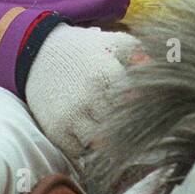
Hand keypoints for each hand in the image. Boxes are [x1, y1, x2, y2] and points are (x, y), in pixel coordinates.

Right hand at [24, 23, 148, 160]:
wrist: (39, 53)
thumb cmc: (85, 50)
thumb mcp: (114, 42)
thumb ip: (139, 53)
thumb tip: (155, 68)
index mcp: (108, 75)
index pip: (136, 105)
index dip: (143, 112)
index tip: (146, 115)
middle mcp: (90, 98)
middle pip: (121, 128)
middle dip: (128, 130)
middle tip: (131, 129)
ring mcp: (72, 116)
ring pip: (101, 143)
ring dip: (108, 142)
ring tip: (110, 133)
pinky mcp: (56, 129)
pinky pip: (78, 151)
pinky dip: (86, 148)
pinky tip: (89, 135)